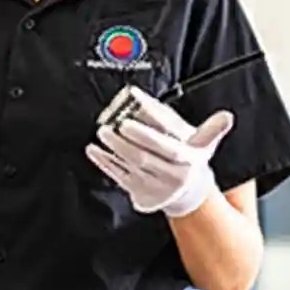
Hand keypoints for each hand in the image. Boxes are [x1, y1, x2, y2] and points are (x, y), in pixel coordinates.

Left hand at [86, 86, 234, 216]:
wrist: (191, 193)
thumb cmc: (185, 155)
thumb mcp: (187, 135)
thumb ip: (163, 115)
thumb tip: (135, 95)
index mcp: (194, 151)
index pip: (171, 132)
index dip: (152, 114)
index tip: (136, 101)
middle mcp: (180, 171)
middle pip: (154, 150)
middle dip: (135, 134)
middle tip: (119, 123)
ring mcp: (161, 186)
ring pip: (135, 162)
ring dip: (116, 145)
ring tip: (104, 131)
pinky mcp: (143, 195)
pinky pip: (121, 176)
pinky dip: (105, 161)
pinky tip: (95, 150)